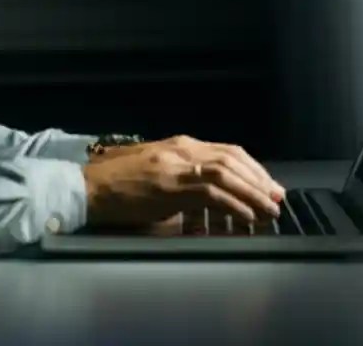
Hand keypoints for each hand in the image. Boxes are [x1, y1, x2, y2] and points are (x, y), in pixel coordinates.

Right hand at [81, 135, 284, 227]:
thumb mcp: (155, 175)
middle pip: (233, 158)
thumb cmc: (116, 185)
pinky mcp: (168, 185)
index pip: (227, 151)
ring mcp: (174, 165)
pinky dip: (233, 205)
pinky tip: (245, 217)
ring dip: (252, 193)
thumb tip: (211, 201)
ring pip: (227, 173)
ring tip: (268, 211)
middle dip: (260, 179)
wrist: (85, 187)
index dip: (253, 169)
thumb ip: (182, 181)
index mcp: (178, 145)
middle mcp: (181, 149)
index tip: (268, 185)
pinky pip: (211, 193)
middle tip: (277, 199)